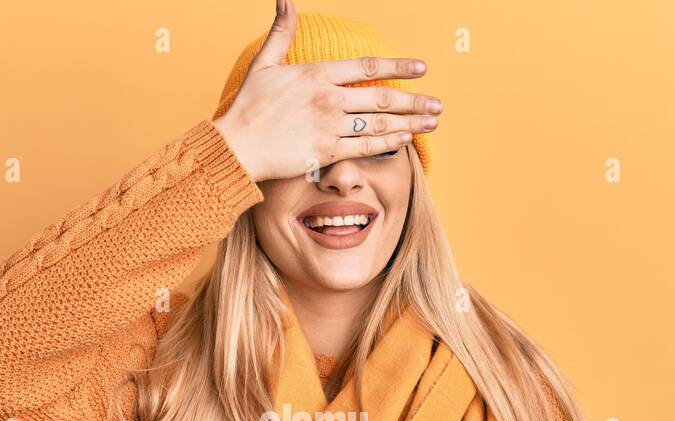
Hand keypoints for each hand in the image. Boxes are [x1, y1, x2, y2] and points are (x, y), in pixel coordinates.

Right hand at [212, 0, 442, 182]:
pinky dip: (389, 144)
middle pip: (381, 98)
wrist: (236, 146)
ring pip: (379, 124)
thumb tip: (285, 0)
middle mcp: (328, 99)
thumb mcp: (264, 64)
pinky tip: (406, 139)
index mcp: (317, 74)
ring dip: (410, 123)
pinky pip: (366, 147)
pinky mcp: (326, 152)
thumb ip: (281, 32)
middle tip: (438, 104)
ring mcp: (329, 126)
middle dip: (415, 101)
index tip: (421, 68)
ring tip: (431, 123)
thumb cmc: (248, 107)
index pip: (366, 67)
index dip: (398, 67)